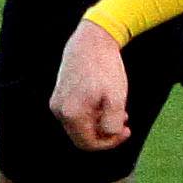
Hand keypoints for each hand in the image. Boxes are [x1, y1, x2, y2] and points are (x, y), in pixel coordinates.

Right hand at [50, 19, 131, 150]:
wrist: (92, 38)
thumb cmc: (105, 68)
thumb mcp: (116, 98)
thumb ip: (112, 123)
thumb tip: (108, 135)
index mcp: (71, 113)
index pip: (88, 144)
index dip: (110, 142)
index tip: (126, 130)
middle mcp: (58, 110)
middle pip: (82, 136)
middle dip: (105, 132)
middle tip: (125, 122)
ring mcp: (56, 101)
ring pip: (80, 124)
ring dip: (100, 122)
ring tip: (119, 111)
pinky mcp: (59, 92)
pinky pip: (75, 112)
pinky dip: (92, 112)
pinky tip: (106, 102)